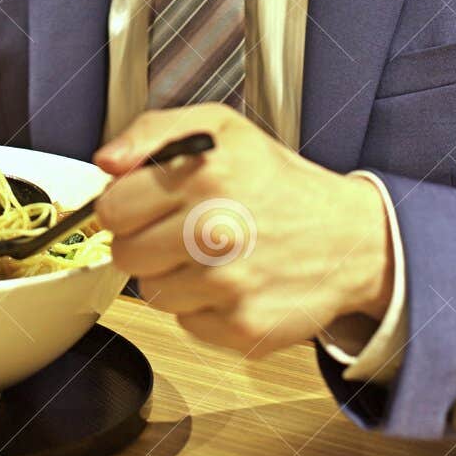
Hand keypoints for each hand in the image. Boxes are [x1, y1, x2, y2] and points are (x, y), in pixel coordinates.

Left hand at [93, 104, 393, 356]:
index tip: (145, 204)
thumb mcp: (220, 128)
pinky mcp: (242, 327)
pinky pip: (185, 323)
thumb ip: (152, 132)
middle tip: (181, 229)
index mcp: (206, 173)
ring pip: (151, 293)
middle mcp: (216, 229)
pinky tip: (233, 282)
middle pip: (124, 254)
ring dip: (173, 276)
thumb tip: (106, 162)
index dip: (125, 205)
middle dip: (145, 241)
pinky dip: (202, 307)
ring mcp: (229, 284)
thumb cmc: (278, 183)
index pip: (112, 207)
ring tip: (212, 254)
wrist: (349, 238)